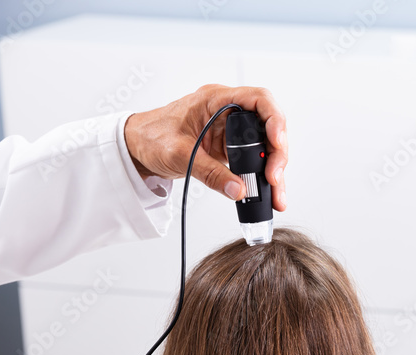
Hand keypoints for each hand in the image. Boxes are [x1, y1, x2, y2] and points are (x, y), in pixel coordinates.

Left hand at [123, 84, 287, 210]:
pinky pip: (256, 160)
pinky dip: (263, 177)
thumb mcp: (179, 154)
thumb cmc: (151, 137)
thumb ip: (210, 172)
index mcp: (217, 100)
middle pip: (269, 126)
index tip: (277, 143)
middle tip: (274, 179)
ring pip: (266, 146)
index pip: (259, 99)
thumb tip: (238, 190)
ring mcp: (233, 130)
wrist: (137, 147)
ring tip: (275, 194)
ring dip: (274, 169)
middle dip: (277, 154)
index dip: (274, 119)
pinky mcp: (232, 148)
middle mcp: (230, 111)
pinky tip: (268, 192)